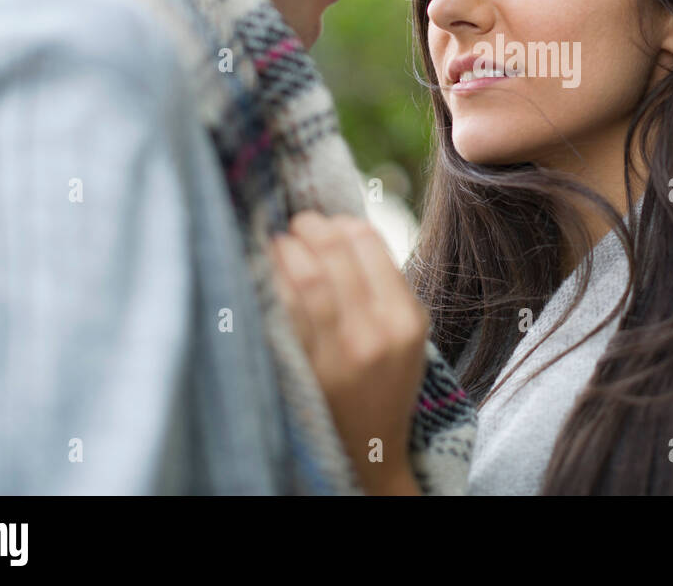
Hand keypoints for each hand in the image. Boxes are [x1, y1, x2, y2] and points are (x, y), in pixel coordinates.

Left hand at [268, 210, 428, 495]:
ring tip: (278, 243)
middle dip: (310, 228)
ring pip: (309, 280)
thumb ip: (382, 286)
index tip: (326, 222)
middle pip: (336, 255)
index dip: (341, 223)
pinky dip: (272, 283)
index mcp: (407, 318)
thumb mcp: (405, 333)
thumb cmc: (385, 381)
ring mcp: (341, 355)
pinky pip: (285, 313)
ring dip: (287, 250)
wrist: (371, 449)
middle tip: (295, 223)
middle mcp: (378, 333)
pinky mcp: (309, 372)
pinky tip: (266, 272)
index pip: (369, 243)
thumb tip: (339, 227)